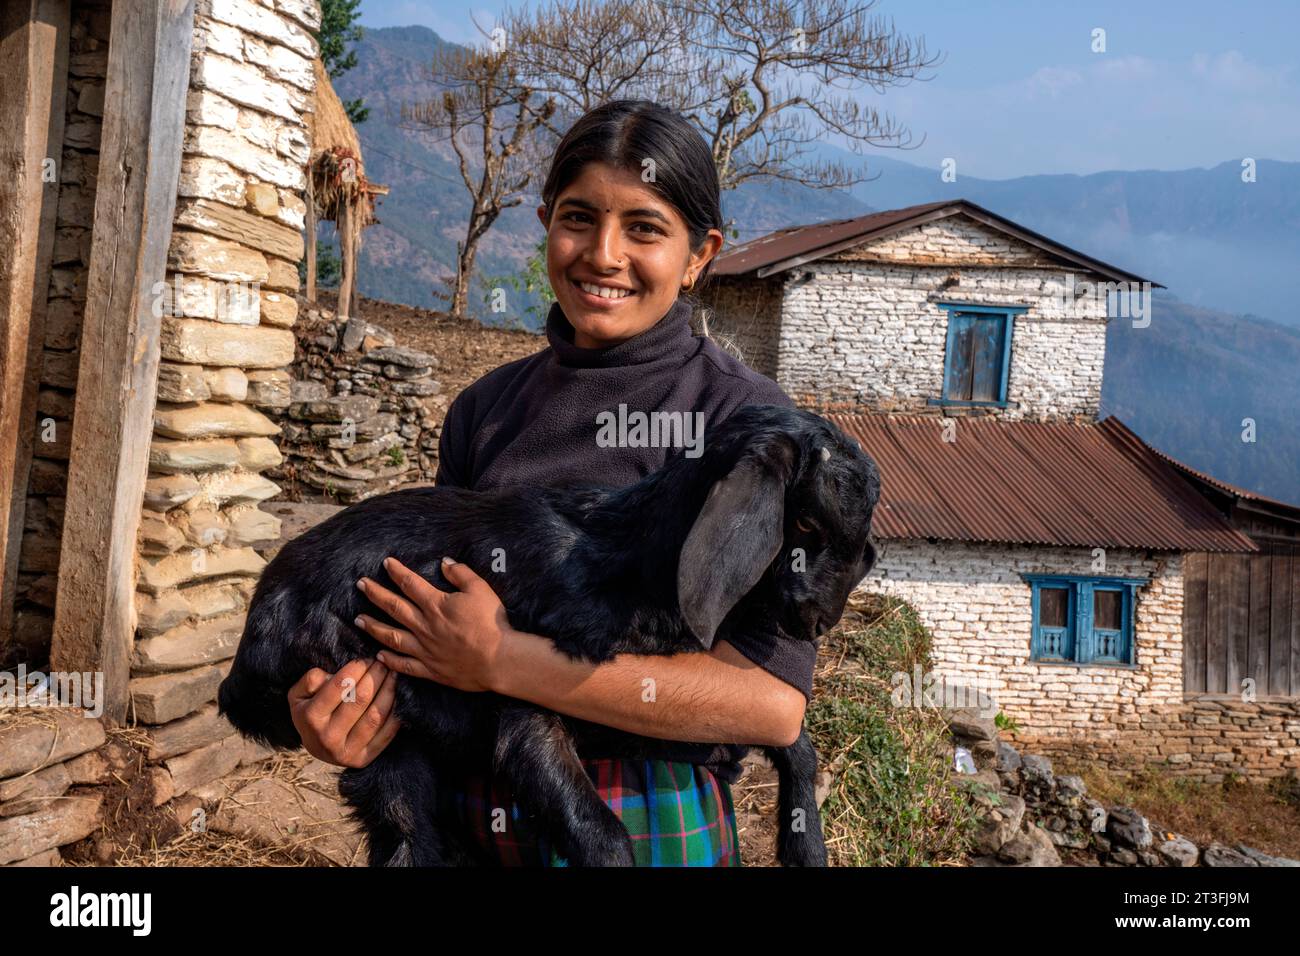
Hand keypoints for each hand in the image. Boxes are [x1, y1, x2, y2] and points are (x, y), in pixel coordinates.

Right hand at [287, 658, 400, 767]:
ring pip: (375, 716)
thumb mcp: (298, 694)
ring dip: (389, 692)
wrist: (315, 746)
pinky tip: (398, 698)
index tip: (367, 658)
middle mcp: (327, 738)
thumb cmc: (309, 712)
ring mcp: (346, 752)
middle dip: (376, 676)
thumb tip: (333, 674)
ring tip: (393, 676)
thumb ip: (311, 680)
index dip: (358, 668)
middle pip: (360, 699)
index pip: (340, 686)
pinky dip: (395, 714)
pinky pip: (386, 734)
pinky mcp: (363, 760)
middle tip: (383, 664)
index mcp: (310, 718)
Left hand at [354, 556, 512, 692]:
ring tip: (358, 619)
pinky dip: (390, 660)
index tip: (385, 563)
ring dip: (373, 627)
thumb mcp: (480, 589)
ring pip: (392, 636)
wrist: (498, 659)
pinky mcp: (430, 669)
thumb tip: (445, 562)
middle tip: (360, 585)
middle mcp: (425, 626)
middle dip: (375, 594)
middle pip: (394, 607)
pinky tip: (379, 655)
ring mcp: (425, 649)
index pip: (410, 584)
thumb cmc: (491, 623)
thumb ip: (461, 574)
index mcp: (436, 605)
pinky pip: (404, 665)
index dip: (396, 572)